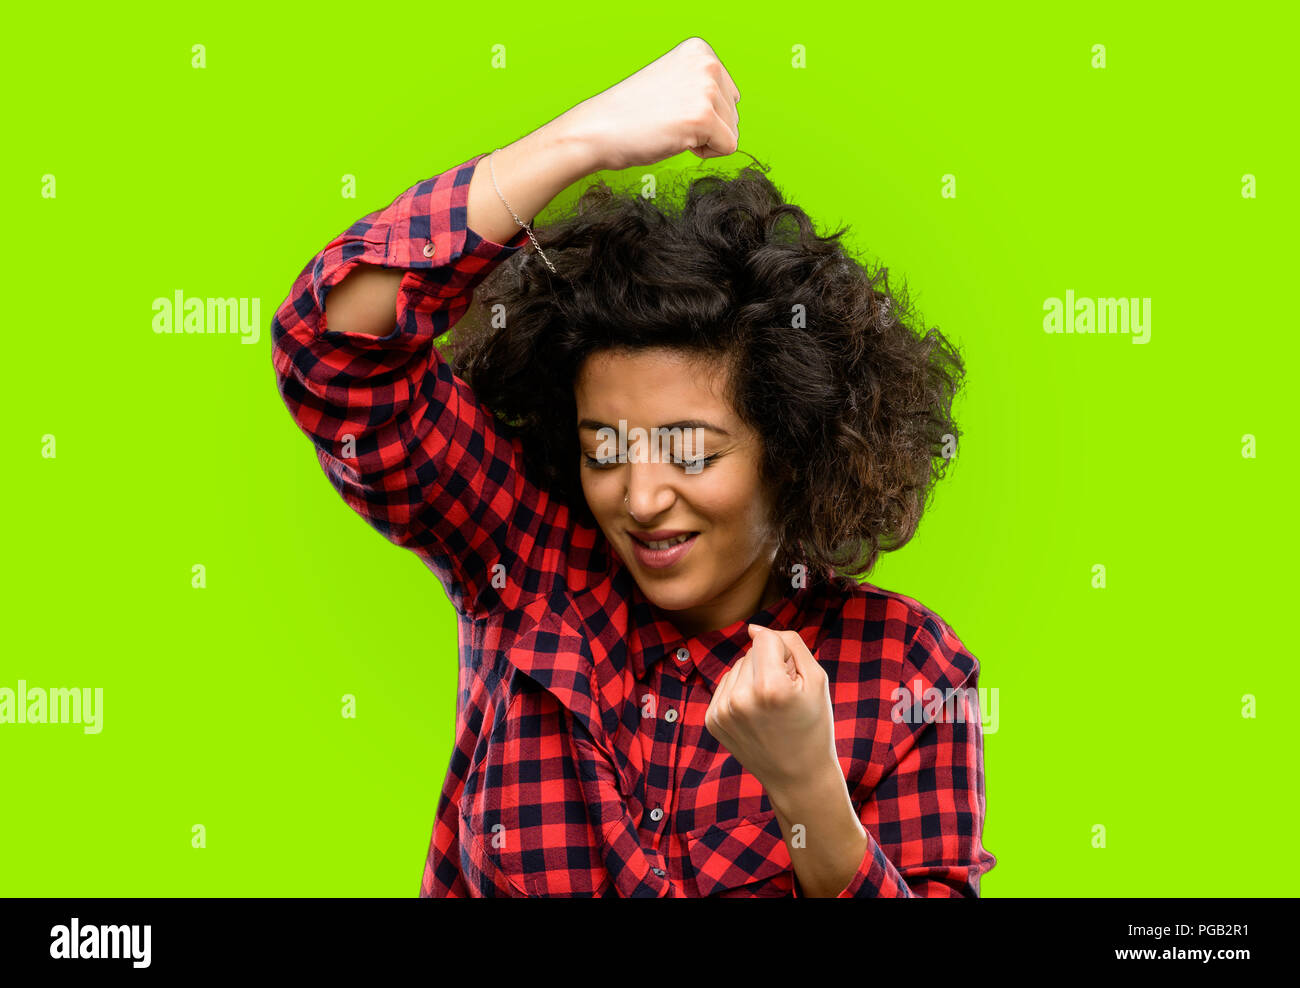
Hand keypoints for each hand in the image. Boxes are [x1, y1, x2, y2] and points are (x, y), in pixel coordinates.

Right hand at [555, 36, 741, 171]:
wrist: (599, 130)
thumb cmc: (631, 113)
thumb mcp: (674, 81)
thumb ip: (702, 85)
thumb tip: (731, 106)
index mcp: (700, 51)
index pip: (729, 94)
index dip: (703, 111)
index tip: (673, 108)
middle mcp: (707, 64)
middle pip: (734, 113)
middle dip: (707, 126)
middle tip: (670, 121)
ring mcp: (706, 89)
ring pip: (732, 131)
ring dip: (704, 139)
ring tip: (671, 128)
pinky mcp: (704, 117)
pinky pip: (728, 147)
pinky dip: (705, 153)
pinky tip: (677, 139)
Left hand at [704, 624, 839, 796]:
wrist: (797, 776)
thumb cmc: (812, 724)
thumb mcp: (816, 679)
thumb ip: (789, 642)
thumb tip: (752, 629)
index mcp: (769, 688)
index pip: (765, 638)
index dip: (784, 653)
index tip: (793, 678)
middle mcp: (740, 699)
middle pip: (750, 652)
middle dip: (768, 666)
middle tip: (784, 700)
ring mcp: (722, 712)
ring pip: (737, 668)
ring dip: (753, 678)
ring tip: (769, 708)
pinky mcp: (712, 720)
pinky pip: (726, 685)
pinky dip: (740, 692)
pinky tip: (755, 714)